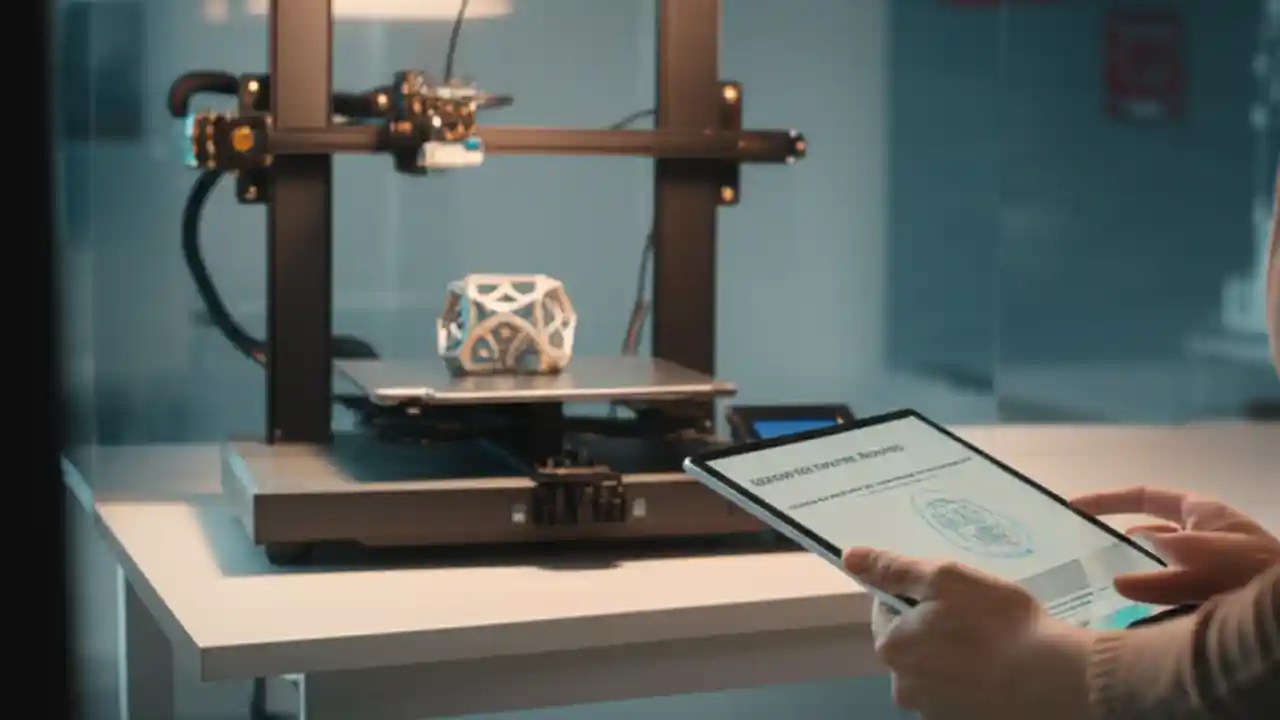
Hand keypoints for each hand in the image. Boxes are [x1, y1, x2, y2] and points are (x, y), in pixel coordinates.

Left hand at [843, 547, 1093, 719]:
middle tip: (973, 616)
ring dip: (954, 657)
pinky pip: (961, 694)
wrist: (1054, 679)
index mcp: (892, 648)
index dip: (913, 598)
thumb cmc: (996, 623)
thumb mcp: (944, 578)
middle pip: (911, 646)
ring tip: (993, 643)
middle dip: (933, 629)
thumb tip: (850, 557)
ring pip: (936, 672)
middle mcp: (904, 687)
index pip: (887, 613)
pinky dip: (974, 681)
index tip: (946, 594)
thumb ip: (894, 569)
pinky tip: (1000, 668)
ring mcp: (936, 712)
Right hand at [1070, 486, 1279, 604]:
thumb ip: (1152, 576)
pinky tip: (1142, 611)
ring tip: (1106, 587)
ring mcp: (1214, 560)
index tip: (1074, 508)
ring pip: (1162, 561)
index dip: (1106, 500)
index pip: (1143, 497)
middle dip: (1119, 541)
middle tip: (1086, 555)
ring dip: (1137, 571)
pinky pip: (1176, 587)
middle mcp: (1204, 531)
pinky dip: (1156, 595)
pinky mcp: (1220, 588)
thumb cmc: (1248, 572)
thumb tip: (1117, 580)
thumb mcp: (1196, 564)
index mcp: (1199, 511)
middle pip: (1151, 529)